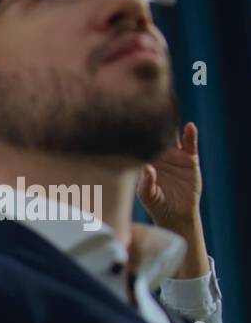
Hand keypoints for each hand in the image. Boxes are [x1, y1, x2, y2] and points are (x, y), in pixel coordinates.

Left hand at [140, 122, 207, 278]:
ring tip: (170, 112)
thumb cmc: (156, 204)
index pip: (139, 144)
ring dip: (171, 126)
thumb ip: (146, 182)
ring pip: (172, 137)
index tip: (130, 121)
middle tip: (149, 108)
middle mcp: (159, 155)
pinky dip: (191, 135)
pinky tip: (190, 127)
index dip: (135, 133)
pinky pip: (190, 145)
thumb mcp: (148, 195)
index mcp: (144, 161)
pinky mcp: (190, 159)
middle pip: (155, 135)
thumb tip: (147, 168)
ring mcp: (175, 156)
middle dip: (152, 123)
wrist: (176, 213)